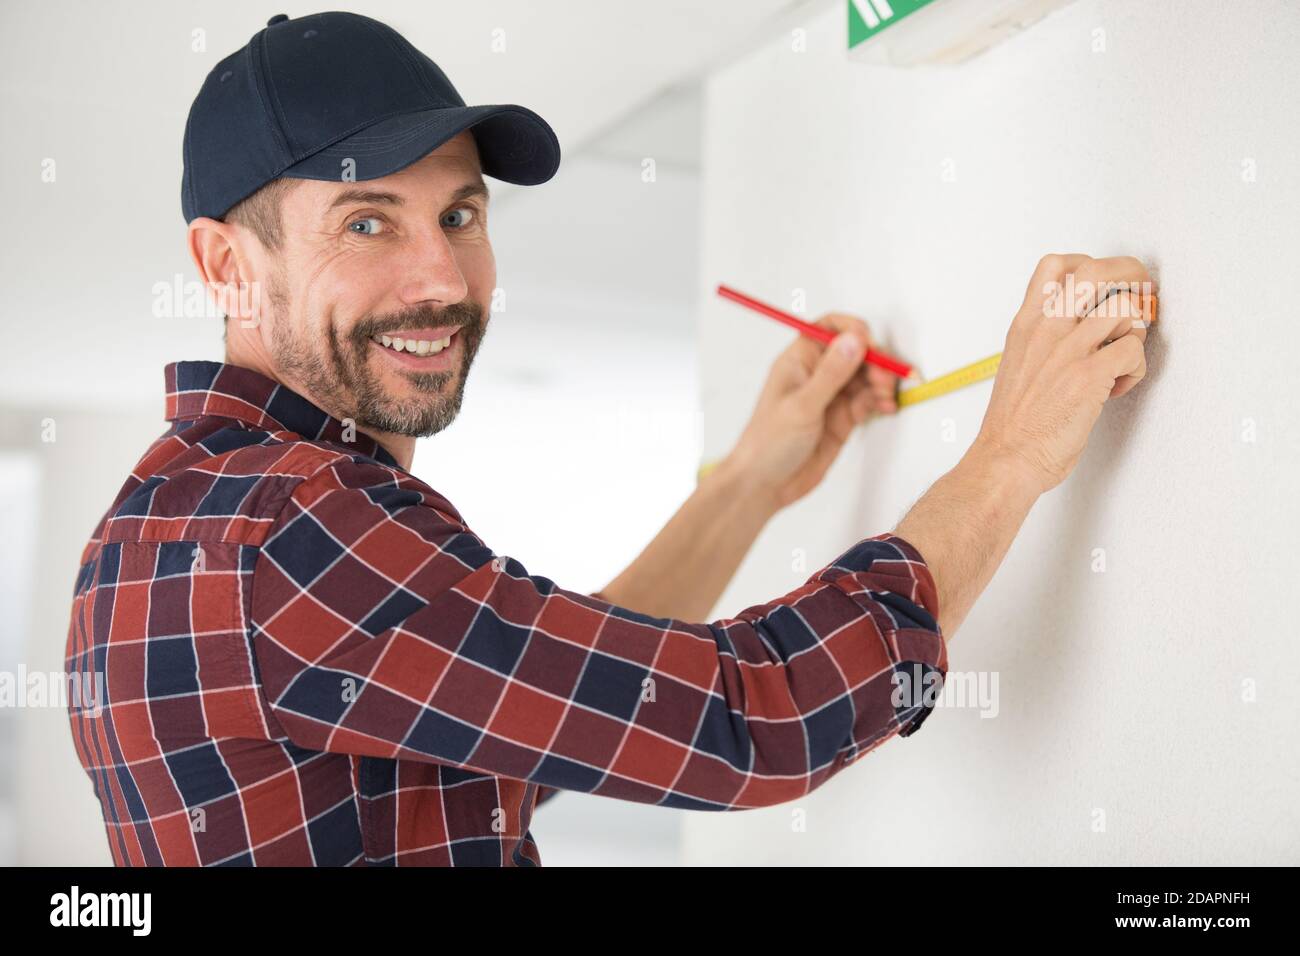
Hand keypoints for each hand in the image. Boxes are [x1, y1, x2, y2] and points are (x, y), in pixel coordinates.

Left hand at [727, 312, 899, 509]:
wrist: (764, 485)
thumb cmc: (768, 443)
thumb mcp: (802, 406)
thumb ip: (832, 374)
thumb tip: (854, 340)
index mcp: (799, 361)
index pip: (830, 327)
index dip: (853, 330)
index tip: (870, 345)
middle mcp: (816, 374)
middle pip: (855, 351)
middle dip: (875, 360)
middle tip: (885, 379)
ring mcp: (831, 396)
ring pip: (866, 376)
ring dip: (882, 382)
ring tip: (886, 396)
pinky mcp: (842, 418)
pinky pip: (868, 400)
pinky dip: (881, 400)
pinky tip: (887, 407)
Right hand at [975, 253, 1154, 493]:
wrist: (1006, 459)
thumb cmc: (1013, 423)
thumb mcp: (1017, 364)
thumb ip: (1042, 339)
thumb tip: (1078, 325)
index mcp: (1026, 325)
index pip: (1057, 265)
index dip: (1092, 266)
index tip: (1105, 286)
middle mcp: (1046, 330)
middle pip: (1099, 270)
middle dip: (1132, 279)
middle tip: (1141, 299)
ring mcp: (1067, 351)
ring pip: (1125, 308)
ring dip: (1135, 333)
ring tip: (1121, 357)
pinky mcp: (1088, 376)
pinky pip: (1134, 351)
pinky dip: (1135, 369)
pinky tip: (1117, 387)